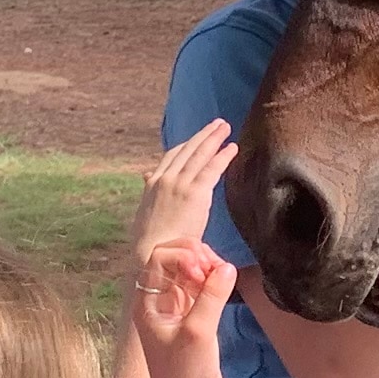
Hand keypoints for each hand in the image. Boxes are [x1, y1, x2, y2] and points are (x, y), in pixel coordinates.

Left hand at [130, 238, 235, 377]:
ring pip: (188, 271)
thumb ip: (211, 296)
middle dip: (195, 255)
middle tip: (216, 267)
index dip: (183, 256)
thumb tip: (228, 266)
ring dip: (206, 265)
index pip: (159, 259)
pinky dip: (213, 280)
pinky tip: (225, 284)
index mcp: (148, 302)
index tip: (202, 271)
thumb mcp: (198, 333)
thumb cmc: (185, 375)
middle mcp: (159, 301)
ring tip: (223, 275)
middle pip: (172, 258)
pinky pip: (200, 287)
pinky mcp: (193, 318)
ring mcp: (176, 308)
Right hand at [135, 121, 234, 260]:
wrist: (149, 254)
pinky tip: (233, 148)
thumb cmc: (149, 240)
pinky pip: (211, 169)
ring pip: (199, 155)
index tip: (197, 138)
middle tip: (217, 124)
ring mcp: (179, 184)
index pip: (172, 157)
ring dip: (214, 138)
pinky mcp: (194, 194)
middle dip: (203, 135)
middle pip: (187, 150)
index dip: (187, 145)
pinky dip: (223, 156)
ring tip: (226, 127)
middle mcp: (165, 179)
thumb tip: (146, 175)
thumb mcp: (146, 210)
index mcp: (153, 183)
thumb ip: (150, 190)